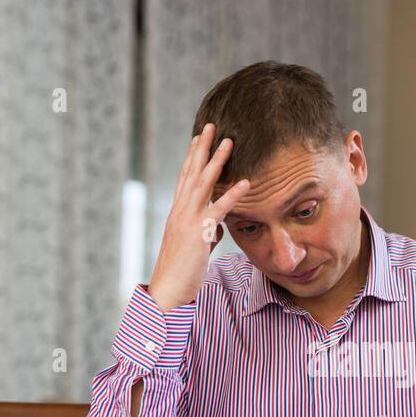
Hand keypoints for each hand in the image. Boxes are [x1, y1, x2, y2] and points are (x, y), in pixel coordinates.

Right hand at [148, 123, 249, 311]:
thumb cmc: (182, 271)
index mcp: (177, 213)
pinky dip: (233, 195)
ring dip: (216, 162)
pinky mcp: (198, 234)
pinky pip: (218, 211)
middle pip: (191, 173)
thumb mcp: (195, 247)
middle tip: (210, 126)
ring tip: (228, 143)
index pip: (185, 178)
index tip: (199, 138)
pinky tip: (246, 183)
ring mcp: (187, 221)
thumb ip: (206, 232)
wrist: (168, 290)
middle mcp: (179, 212)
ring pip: (203, 184)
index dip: (192, 157)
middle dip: (201, 148)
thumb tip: (219, 226)